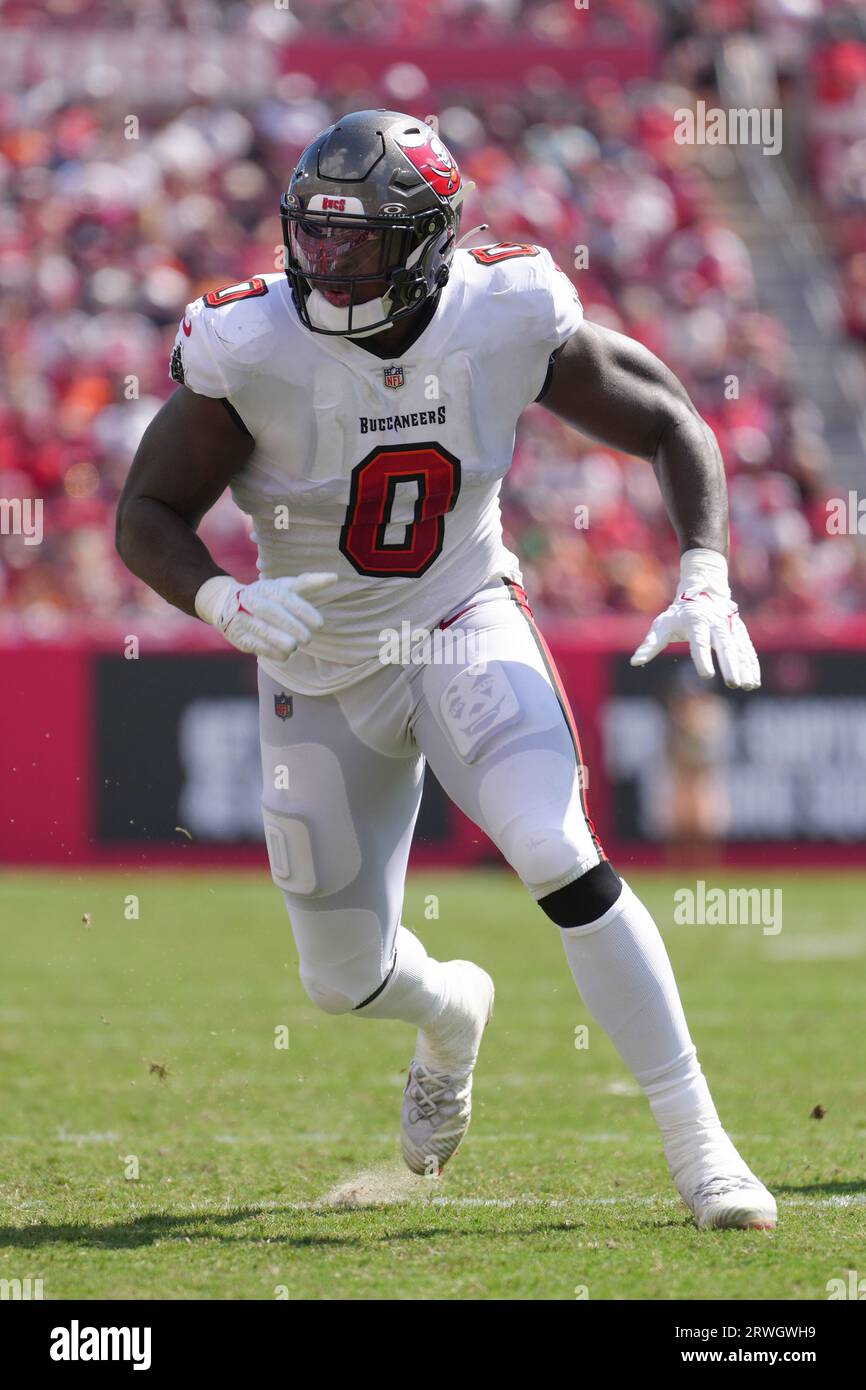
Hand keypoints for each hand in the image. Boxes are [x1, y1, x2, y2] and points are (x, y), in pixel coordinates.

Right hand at [195, 572, 337, 661]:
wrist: (224, 603)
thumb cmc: (266, 596)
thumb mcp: (284, 586)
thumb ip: (308, 583)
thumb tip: (335, 577)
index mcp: (266, 587)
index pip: (286, 597)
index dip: (304, 611)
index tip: (320, 624)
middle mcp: (252, 600)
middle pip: (272, 612)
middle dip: (292, 627)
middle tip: (308, 639)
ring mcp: (242, 618)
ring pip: (262, 630)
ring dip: (281, 641)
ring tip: (294, 646)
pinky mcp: (237, 635)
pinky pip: (255, 645)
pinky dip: (271, 651)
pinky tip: (284, 654)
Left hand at [629, 550, 759, 690]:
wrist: (702, 592)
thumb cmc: (678, 614)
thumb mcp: (662, 625)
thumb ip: (650, 645)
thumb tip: (635, 662)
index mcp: (696, 621)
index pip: (699, 641)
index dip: (703, 657)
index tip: (707, 675)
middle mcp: (716, 623)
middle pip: (725, 645)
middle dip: (730, 665)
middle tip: (733, 684)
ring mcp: (730, 627)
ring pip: (739, 648)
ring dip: (744, 667)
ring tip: (747, 686)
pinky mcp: (739, 632)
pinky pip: (747, 649)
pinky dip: (751, 665)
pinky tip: (753, 681)